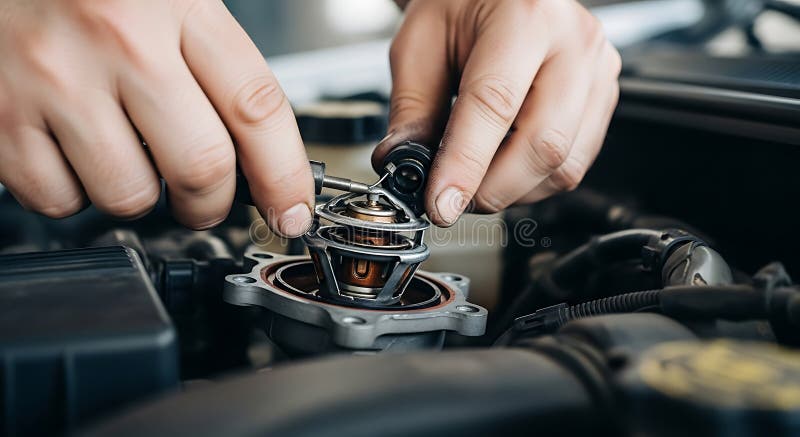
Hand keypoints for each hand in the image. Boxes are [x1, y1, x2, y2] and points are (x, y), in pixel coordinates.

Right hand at [0, 0, 312, 235]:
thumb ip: (214, 68)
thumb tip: (258, 159)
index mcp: (175, 4)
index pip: (257, 108)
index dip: (286, 176)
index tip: (292, 212)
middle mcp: (118, 40)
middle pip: (201, 167)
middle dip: (212, 204)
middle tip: (204, 199)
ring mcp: (56, 79)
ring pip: (131, 195)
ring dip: (141, 195)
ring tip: (126, 154)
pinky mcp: (3, 116)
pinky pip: (60, 200)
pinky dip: (76, 193)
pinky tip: (75, 152)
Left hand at [373, 0, 620, 225]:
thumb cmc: (461, 4)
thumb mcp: (419, 44)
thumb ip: (413, 111)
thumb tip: (405, 167)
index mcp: (525, 16)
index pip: (495, 105)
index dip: (466, 165)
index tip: (440, 204)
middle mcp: (574, 42)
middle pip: (544, 145)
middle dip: (492, 189)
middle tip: (452, 199)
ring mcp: (597, 70)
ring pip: (565, 164)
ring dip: (514, 191)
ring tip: (476, 180)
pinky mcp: (604, 97)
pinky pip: (577, 162)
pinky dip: (535, 181)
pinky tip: (506, 167)